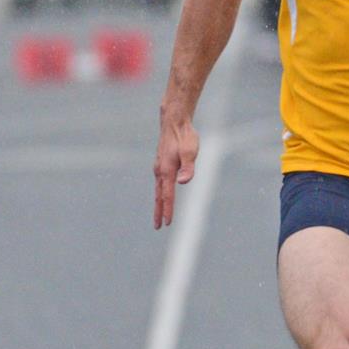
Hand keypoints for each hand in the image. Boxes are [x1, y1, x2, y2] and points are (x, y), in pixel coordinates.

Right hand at [153, 109, 199, 229]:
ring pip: (158, 190)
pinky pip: (159, 183)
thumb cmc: (184, 136)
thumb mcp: (190, 151)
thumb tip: (183, 182)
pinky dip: (159, 193)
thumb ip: (188, 167)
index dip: (168, 210)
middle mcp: (160, 171)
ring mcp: (159, 167)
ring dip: (158, 203)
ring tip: (159, 215)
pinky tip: (161, 196)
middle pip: (159, 196)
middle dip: (159, 211)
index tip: (167, 223)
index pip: (167, 195)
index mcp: (166, 170)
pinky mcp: (161, 164)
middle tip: (157, 226)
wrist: (174, 121)